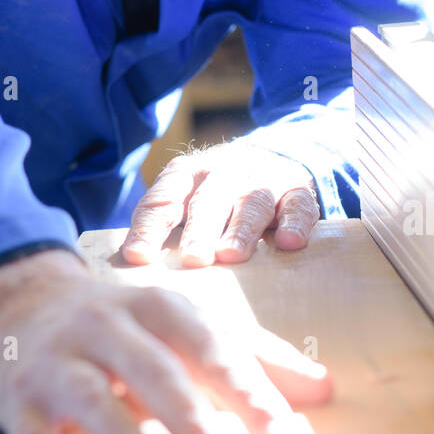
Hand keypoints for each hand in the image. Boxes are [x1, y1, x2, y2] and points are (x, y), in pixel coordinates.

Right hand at [0, 248, 330, 433]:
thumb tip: (324, 390)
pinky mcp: (16, 401)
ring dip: (118, 433)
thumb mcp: (184, 324)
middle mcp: (104, 324)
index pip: (203, 339)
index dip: (241, 380)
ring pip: (87, 393)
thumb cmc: (127, 325)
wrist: (26, 302)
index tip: (279, 428)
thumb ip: (251, 354)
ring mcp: (57, 361)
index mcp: (155, 305)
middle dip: (184, 406)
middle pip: (148, 363)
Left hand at [121, 142, 320, 266]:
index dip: (149, 228)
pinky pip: (298, 204)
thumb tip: (135, 276)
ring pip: (252, 200)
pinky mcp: (298, 189)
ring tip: (232, 255)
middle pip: (209, 199)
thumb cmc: (217, 196)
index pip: (163, 198)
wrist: (274, 156)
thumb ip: (166, 230)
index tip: (137, 258)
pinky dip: (294, 223)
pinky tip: (288, 243)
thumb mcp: (188, 201)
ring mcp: (263, 177)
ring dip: (242, 228)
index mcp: (187, 173)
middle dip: (199, 229)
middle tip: (192, 260)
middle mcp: (224, 169)